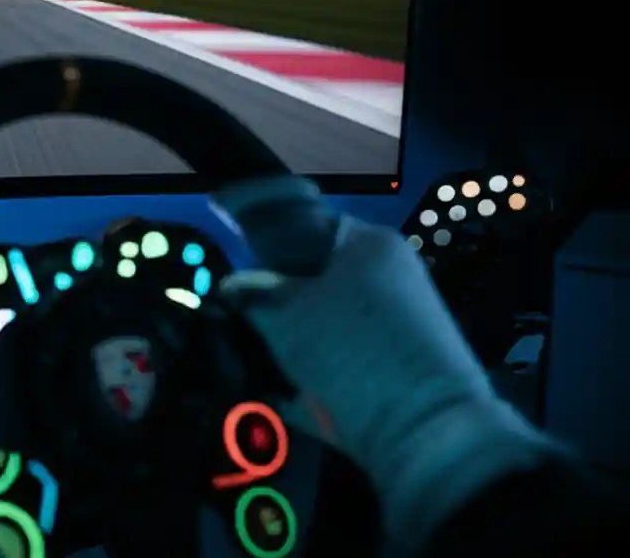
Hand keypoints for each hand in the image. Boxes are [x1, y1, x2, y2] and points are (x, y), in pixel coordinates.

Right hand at [214, 177, 558, 554]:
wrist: (422, 429)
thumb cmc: (349, 349)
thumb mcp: (284, 315)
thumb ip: (252, 293)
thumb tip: (231, 285)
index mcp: (369, 243)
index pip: (306, 226)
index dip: (267, 250)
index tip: (241, 281)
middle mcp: (392, 273)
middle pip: (316, 279)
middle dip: (279, 304)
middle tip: (246, 324)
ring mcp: (401, 320)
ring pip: (328, 322)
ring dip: (295, 341)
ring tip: (265, 361)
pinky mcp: (399, 363)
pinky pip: (345, 356)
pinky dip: (320, 369)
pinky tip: (292, 391)